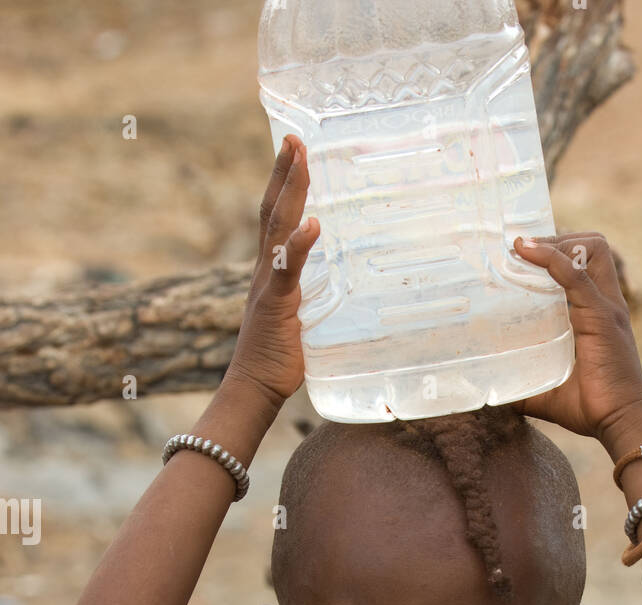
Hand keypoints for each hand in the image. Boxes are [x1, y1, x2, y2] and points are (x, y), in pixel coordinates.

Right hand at [224, 136, 319, 412]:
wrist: (254, 387)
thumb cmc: (280, 358)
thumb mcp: (302, 318)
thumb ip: (315, 297)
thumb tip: (344, 289)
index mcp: (271, 271)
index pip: (275, 217)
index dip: (283, 183)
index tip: (294, 151)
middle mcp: (265, 270)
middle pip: (271, 210)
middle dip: (283, 172)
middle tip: (295, 138)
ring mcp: (268, 284)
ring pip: (276, 228)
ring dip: (289, 191)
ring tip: (299, 158)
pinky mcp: (275, 303)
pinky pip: (287, 269)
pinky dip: (299, 245)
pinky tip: (311, 223)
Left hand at [509, 232, 641, 451]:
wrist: (620, 423)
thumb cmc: (592, 409)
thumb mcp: (549, 393)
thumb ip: (525, 386)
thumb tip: (492, 394)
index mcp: (598, 314)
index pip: (585, 263)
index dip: (558, 250)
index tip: (523, 252)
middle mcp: (605, 304)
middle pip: (593, 245)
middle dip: (558, 238)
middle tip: (521, 250)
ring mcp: (605, 308)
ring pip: (590, 249)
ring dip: (558, 241)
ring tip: (524, 249)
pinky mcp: (600, 318)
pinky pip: (576, 276)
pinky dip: (551, 258)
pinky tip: (526, 251)